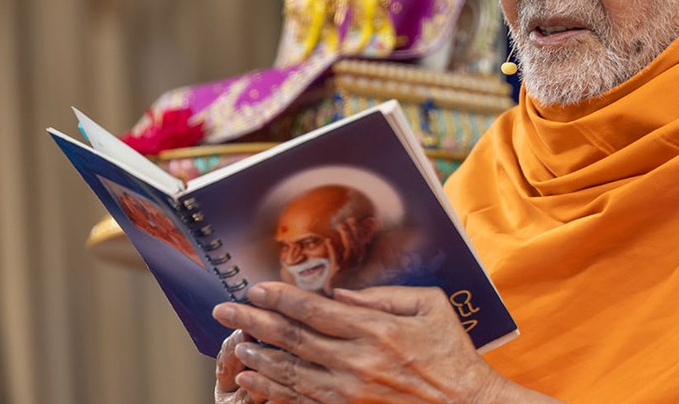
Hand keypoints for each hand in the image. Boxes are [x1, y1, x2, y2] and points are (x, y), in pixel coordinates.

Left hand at [213, 282, 558, 403]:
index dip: (279, 297)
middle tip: (225, 311)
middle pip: (292, 339)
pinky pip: (299, 401)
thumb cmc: (453, 354)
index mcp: (376, 330)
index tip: (256, 287)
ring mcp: (349, 394)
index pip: (314, 310)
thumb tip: (341, 294)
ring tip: (234, 342)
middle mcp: (357, 362)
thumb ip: (384, 295)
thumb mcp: (430, 306)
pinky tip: (252, 382)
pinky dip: (271, 391)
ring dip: (256, 357)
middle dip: (253, 321)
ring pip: (288, 373)